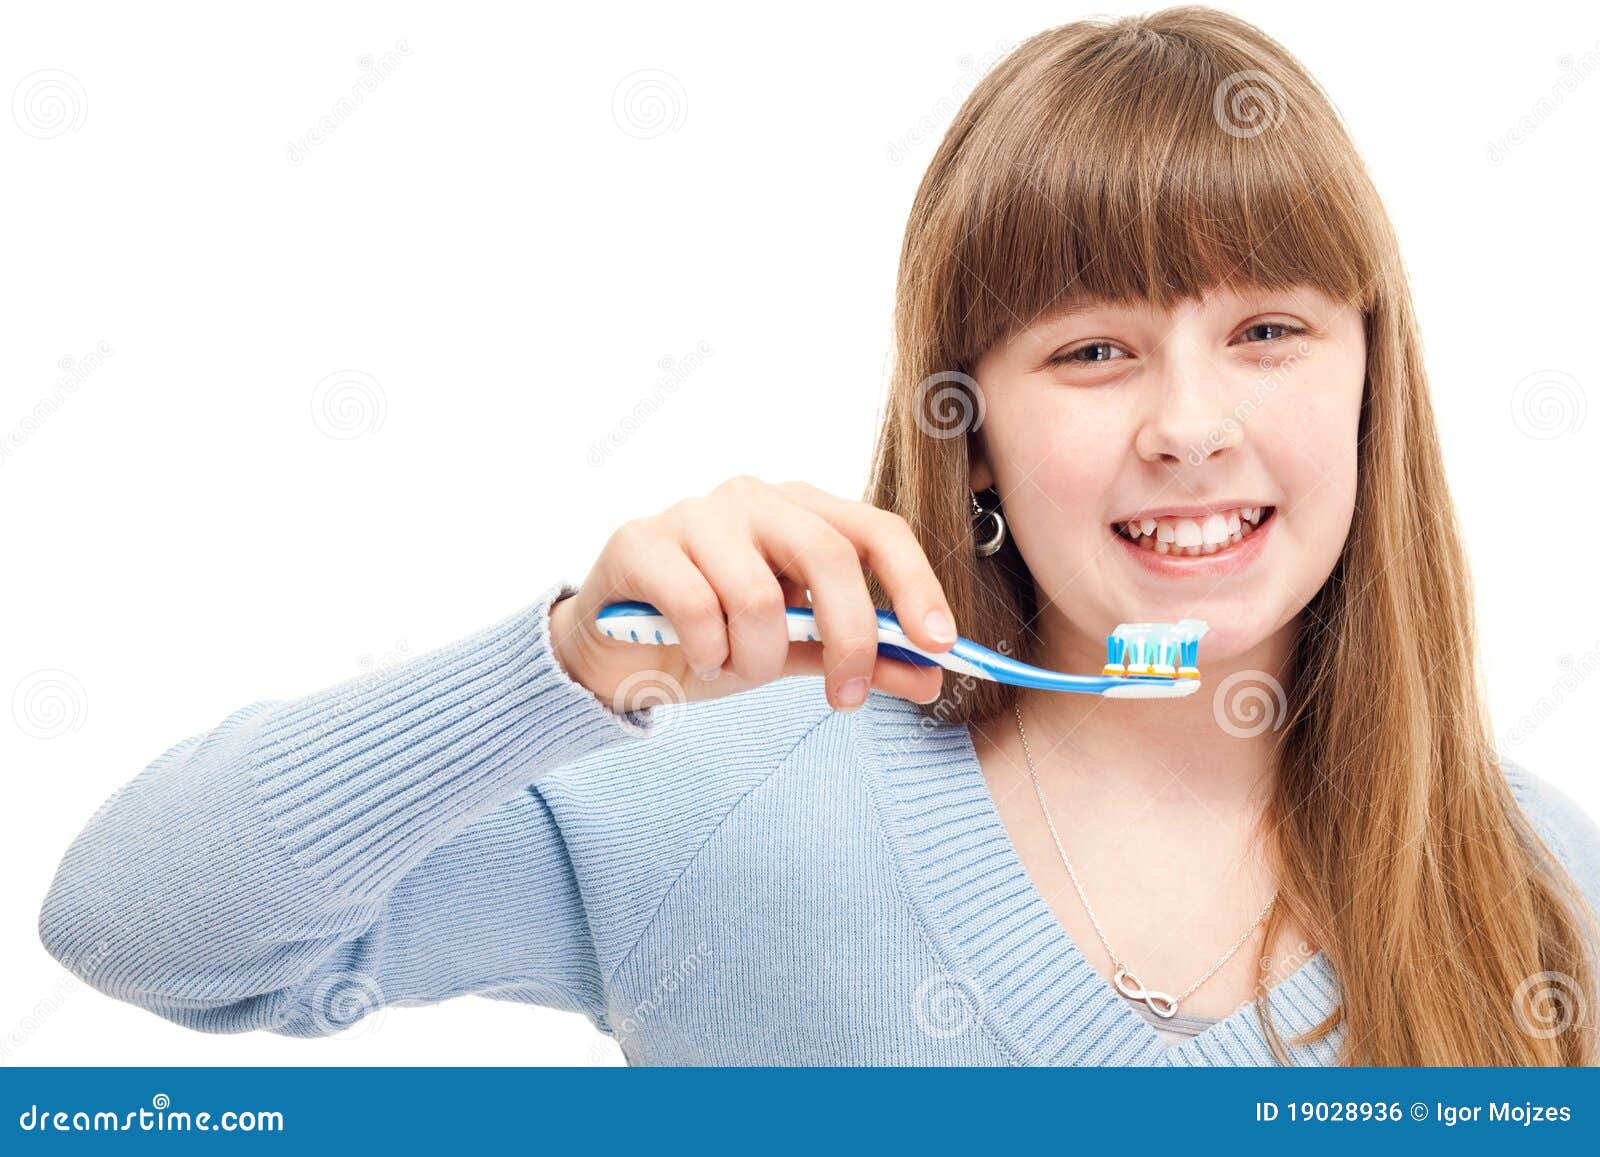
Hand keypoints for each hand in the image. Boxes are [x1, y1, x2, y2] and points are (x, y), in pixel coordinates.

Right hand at [549, 476, 958, 714]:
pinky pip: (699, 609)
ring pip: (759, 596)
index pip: (877, 529)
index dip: (917, 584)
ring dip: (757, 658)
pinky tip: (697, 661)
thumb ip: (861, 658)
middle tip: (844, 698)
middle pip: (828, 557)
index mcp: (803, 510)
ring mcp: (695, 513)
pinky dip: (708, 654)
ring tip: (736, 670)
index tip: (941, 646)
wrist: (613, 648)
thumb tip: (929, 678)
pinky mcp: (642, 543)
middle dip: (849, 639)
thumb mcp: (797, 650)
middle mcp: (754, 497)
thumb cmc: (714, 635)